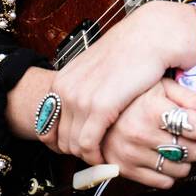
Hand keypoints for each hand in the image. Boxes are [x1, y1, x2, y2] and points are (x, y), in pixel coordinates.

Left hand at [40, 2, 195, 164]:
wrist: (149, 37)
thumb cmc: (131, 52)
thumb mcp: (97, 70)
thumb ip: (85, 88)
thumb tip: (83, 108)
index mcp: (62, 81)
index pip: (45, 124)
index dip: (58, 143)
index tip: (75, 149)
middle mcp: (65, 90)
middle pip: (60, 138)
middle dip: (77, 152)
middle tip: (95, 156)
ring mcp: (80, 99)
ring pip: (73, 145)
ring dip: (89, 156)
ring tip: (105, 157)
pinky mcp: (99, 107)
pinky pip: (88, 144)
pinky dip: (97, 156)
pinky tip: (109, 157)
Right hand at [99, 77, 195, 187]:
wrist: (95, 112)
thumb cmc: (132, 97)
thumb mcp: (160, 87)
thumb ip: (188, 96)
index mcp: (151, 110)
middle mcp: (141, 133)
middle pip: (192, 150)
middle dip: (195, 144)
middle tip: (187, 137)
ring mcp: (132, 154)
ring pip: (180, 169)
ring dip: (184, 161)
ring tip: (176, 148)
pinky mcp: (125, 169)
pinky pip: (162, 183)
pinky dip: (169, 174)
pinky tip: (163, 159)